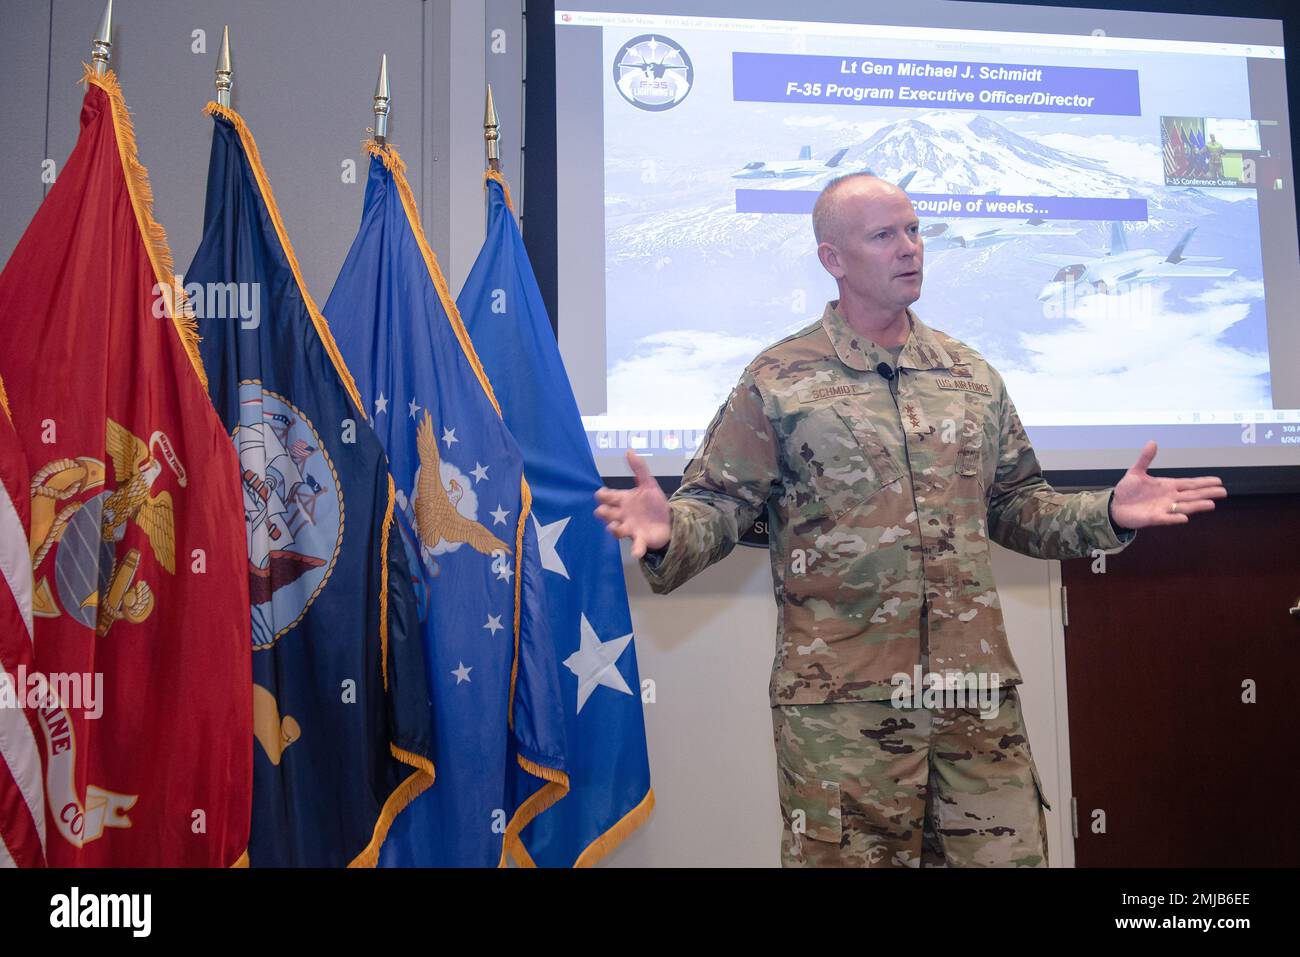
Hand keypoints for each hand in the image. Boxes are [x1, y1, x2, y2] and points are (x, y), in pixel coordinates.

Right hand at [594, 450, 670, 558]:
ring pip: (617, 530)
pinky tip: (636, 552)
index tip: (602, 494)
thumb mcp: (648, 484)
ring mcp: (630, 528)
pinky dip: (636, 549)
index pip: (608, 497)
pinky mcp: (641, 539)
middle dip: (604, 513)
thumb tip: (629, 451)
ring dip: (615, 529)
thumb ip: (639, 469)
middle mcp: (623, 515)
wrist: (668, 520)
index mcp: (623, 500)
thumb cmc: (653, 504)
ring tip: (615, 527)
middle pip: (608, 514)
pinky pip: (636, 546)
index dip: (603, 495)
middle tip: (602, 511)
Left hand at [1110, 441, 1225, 528]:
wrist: (1115, 506)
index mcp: (1167, 486)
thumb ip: (1145, 458)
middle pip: (1192, 495)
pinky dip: (1174, 518)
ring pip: (1184, 507)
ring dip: (1197, 506)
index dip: (1203, 482)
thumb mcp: (1136, 471)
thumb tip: (1152, 442)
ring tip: (1211, 504)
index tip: (1218, 481)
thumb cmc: (1128, 490)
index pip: (1189, 484)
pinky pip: (1166, 518)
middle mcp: (1169, 497)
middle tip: (1223, 491)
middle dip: (1207, 493)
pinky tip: (1184, 518)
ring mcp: (1163, 508)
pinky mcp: (1153, 518)